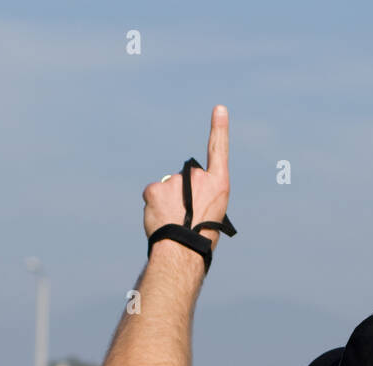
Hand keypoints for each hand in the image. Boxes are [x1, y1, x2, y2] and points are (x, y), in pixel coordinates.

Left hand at [143, 105, 229, 248]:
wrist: (184, 249)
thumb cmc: (201, 238)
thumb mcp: (211, 214)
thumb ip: (198, 196)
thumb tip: (175, 193)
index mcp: (218, 184)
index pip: (219, 150)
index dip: (219, 129)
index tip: (219, 109)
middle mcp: (198, 177)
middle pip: (186, 180)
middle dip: (183, 195)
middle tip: (185, 217)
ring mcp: (176, 180)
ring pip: (168, 188)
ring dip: (168, 203)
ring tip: (174, 222)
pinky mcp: (156, 188)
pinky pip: (152, 194)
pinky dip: (154, 206)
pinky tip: (160, 219)